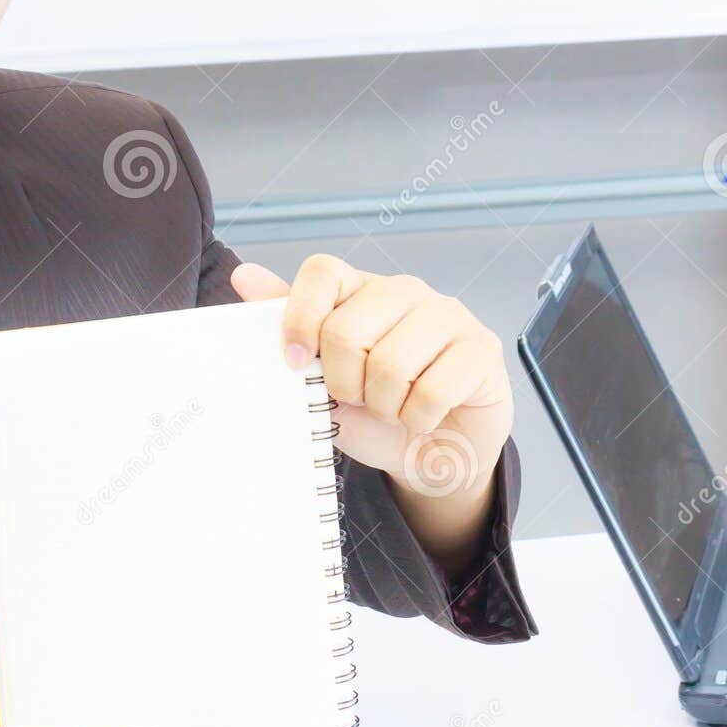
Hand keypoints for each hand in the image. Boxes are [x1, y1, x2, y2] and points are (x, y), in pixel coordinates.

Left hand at [231, 254, 511, 574]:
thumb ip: (290, 327)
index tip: (295, 362)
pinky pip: (432, 390)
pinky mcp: (482, 349)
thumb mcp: (320, 375)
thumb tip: (244, 277)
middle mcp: (405, 292)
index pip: (322, 272)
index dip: (301, 318)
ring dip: (383, 405)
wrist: (430, 454)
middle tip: (357, 397)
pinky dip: (416, 418)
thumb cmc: (373, 411)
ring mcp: (448, 316)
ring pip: (390, 363)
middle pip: (347, 329)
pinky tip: (421, 416)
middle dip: (344, 382)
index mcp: (361, 289)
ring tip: (392, 407)